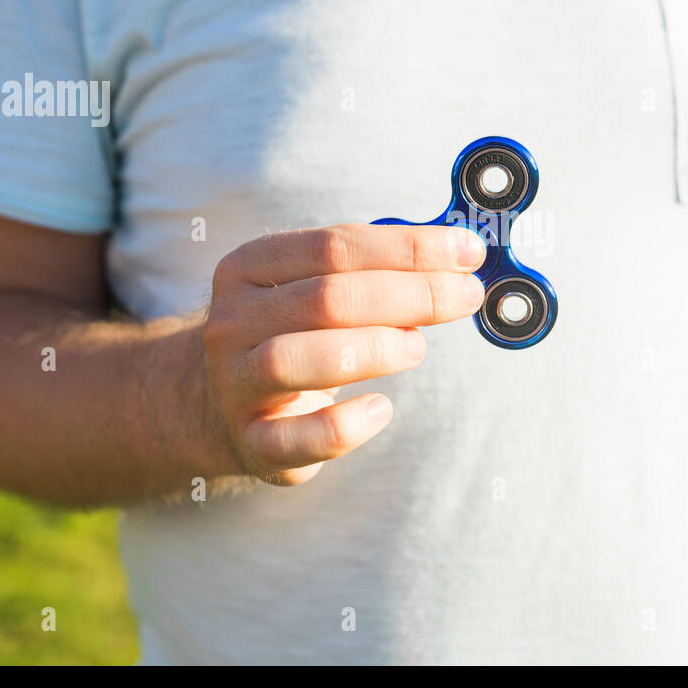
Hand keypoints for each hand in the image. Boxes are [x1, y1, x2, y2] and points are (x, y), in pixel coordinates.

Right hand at [199, 223, 485, 485]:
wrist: (221, 403)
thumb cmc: (294, 335)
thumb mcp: (315, 288)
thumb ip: (375, 270)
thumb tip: (458, 260)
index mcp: (250, 267)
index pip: (335, 245)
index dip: (409, 247)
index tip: (467, 251)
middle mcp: (233, 321)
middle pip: (327, 299)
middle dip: (411, 295)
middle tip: (464, 297)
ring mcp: (235, 383)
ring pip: (299, 359)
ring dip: (374, 349)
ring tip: (417, 347)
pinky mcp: (252, 442)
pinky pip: (296, 438)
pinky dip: (345, 425)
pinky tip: (380, 409)